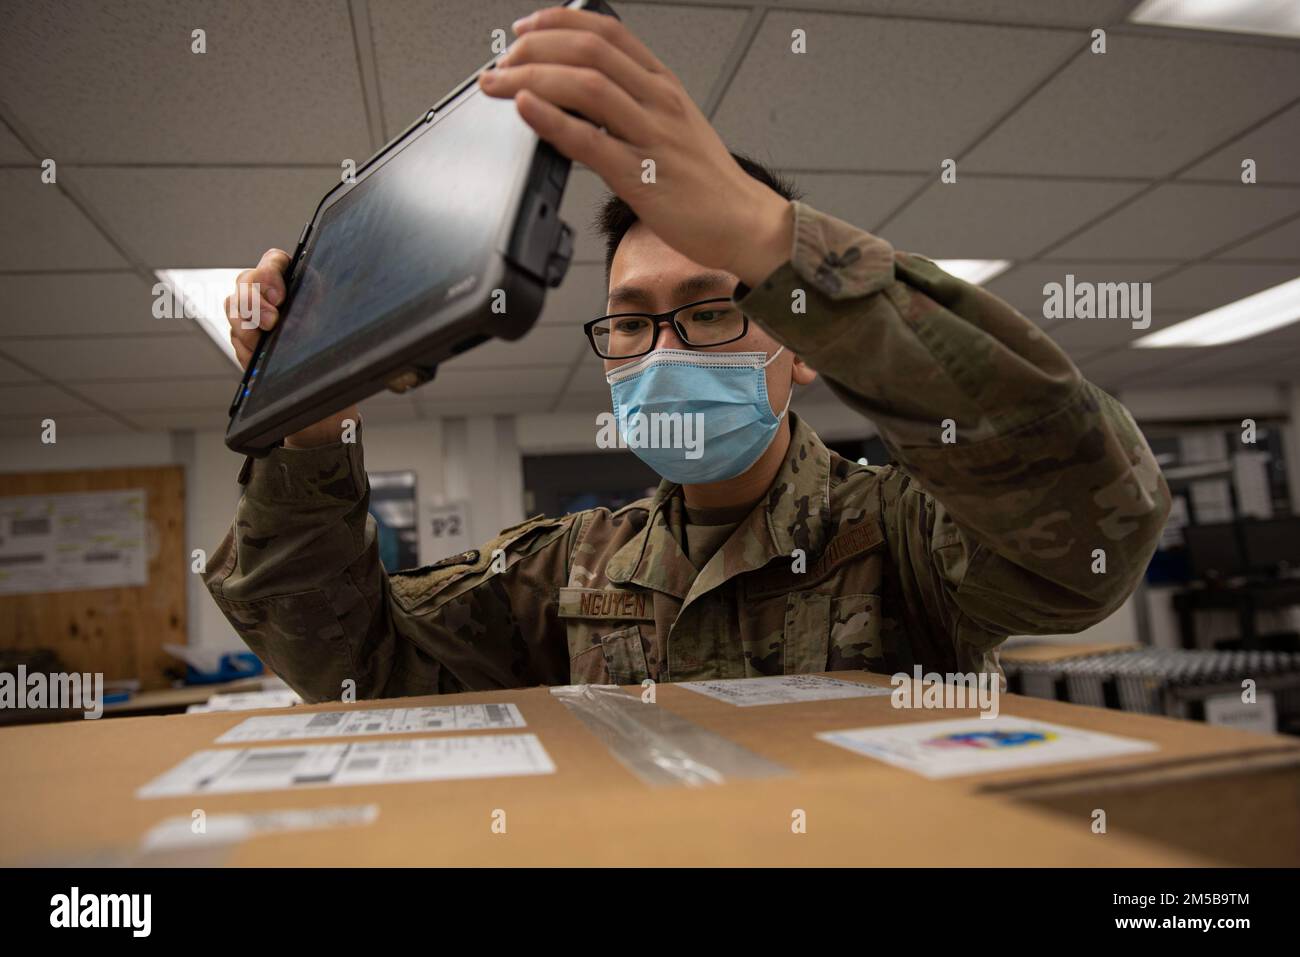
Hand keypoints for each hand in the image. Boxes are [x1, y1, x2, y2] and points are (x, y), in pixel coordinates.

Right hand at [224, 249, 357, 448]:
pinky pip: (234, 335)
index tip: (280, 297)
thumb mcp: (331, 323)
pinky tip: (256, 354)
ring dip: (245, 323)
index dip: (270, 273)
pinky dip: (244, 345)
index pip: (273, 261)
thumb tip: (311, 298)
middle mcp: (269, 294)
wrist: (322, 383)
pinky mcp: (244, 337)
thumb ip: (317, 304)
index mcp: (294, 281)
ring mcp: (253, 315)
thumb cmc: (328, 347)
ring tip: (261, 339)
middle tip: (271, 322)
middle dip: (254, 302)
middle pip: (245, 282)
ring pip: (232, 305)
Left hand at [479, 6, 793, 286]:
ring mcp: (651, 136)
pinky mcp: (640, 176)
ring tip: (500, 83)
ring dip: (532, 78)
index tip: (525, 28)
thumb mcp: (675, 126)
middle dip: (534, 50)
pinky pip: (589, 141)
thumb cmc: (706, 183)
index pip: (607, 32)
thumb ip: (633, 105)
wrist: (744, 222)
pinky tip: (526, 109)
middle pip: (589, 51)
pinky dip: (551, 120)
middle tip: (501, 62)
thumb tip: (580, 94)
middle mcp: (657, 102)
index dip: (559, 22)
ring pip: (586, 87)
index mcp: (663, 85)